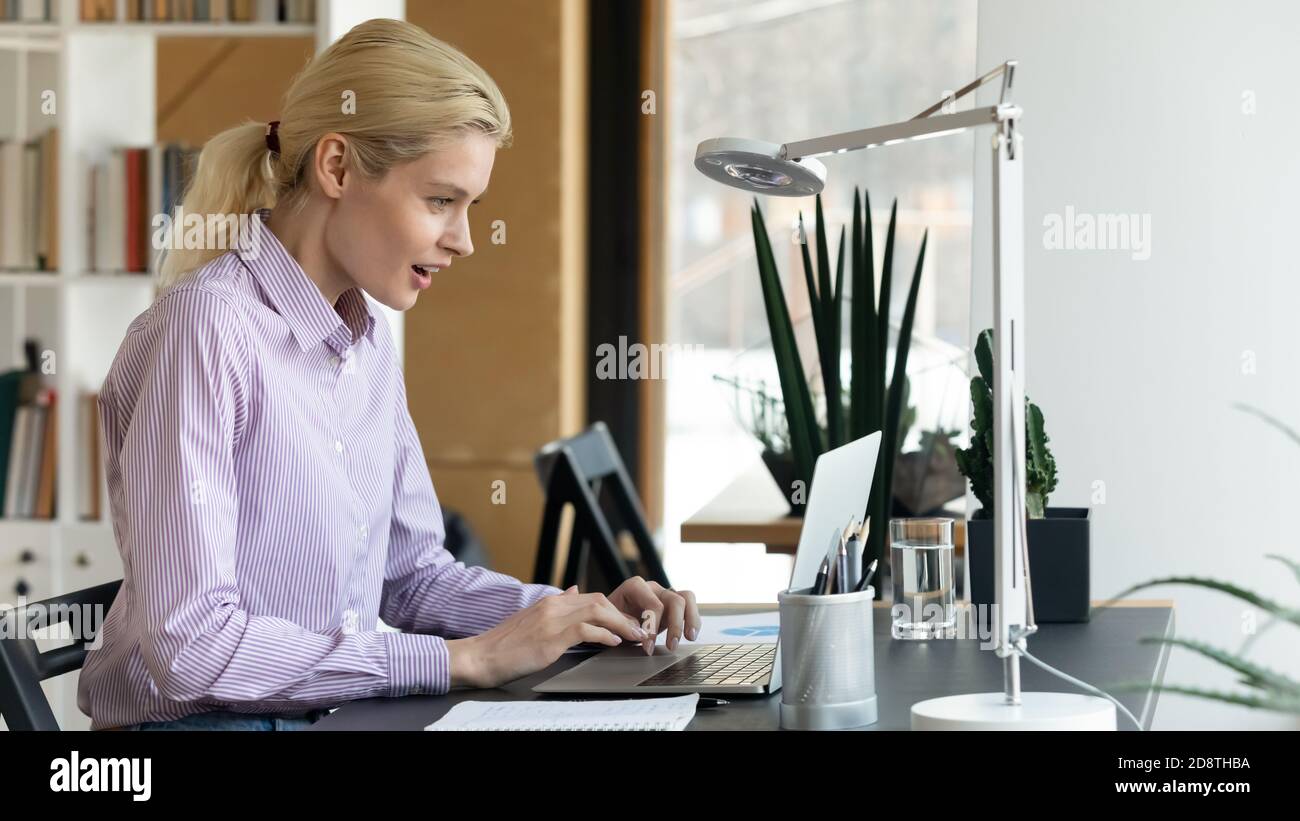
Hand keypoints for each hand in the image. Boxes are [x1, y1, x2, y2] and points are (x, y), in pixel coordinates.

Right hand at [447, 586, 649, 688]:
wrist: (481, 656)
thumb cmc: (506, 645)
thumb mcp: (532, 619)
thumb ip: (555, 606)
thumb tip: (574, 591)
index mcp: (550, 601)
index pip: (591, 598)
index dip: (615, 610)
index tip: (629, 623)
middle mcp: (553, 605)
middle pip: (599, 601)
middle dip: (624, 615)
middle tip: (639, 629)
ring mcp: (551, 620)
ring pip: (597, 611)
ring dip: (621, 624)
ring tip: (634, 636)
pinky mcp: (550, 637)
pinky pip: (585, 629)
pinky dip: (604, 634)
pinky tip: (613, 642)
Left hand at [608, 576, 700, 655]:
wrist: (608, 622)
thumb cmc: (608, 620)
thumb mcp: (611, 622)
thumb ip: (625, 625)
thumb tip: (641, 634)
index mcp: (635, 587)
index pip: (654, 604)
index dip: (654, 626)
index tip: (649, 645)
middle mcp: (652, 588)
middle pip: (674, 599)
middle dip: (675, 625)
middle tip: (671, 646)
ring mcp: (664, 595)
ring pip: (687, 598)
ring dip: (690, 619)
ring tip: (689, 637)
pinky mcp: (672, 607)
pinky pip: (690, 607)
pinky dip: (693, 621)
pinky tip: (690, 636)